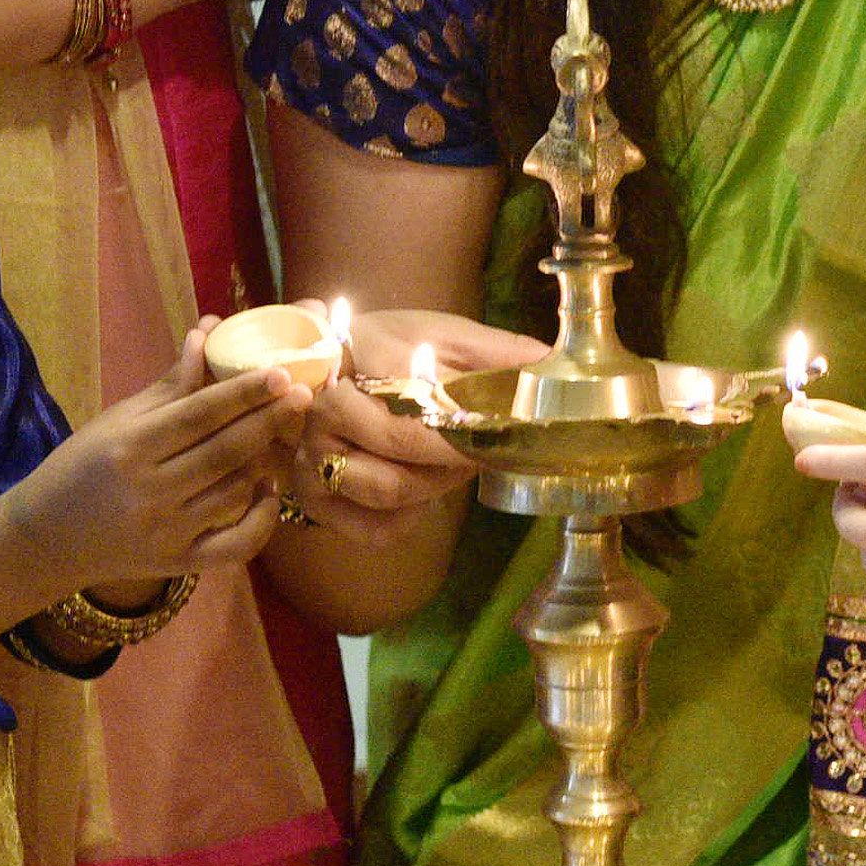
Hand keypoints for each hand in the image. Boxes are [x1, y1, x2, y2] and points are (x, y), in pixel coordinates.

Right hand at [10, 326, 312, 590]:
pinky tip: (268, 490)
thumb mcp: (117, 420)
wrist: (48, 537)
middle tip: (304, 394)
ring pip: (234, 491)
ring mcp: (166, 532)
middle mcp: (149, 492)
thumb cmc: (84, 466)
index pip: (199, 416)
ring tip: (283, 433)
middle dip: (268, 420)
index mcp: (129, 447)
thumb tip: (209, 333)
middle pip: (224, 451)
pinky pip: (235, 544)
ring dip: (265, 461)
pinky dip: (260, 519)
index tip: (282, 373)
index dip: (244, 394)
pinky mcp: (178, 563)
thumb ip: (170, 385)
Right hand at [288, 310, 546, 543]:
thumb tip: (554, 366)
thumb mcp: (448, 335)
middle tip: (476, 452)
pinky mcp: (313, 497)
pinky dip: (408, 518)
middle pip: (400, 471)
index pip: (417, 424)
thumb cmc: (396, 348)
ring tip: (446, 464)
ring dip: (432, 489)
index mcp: (365, 364)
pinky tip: (417, 488)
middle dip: (451, 467)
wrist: (329, 361)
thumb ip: (500, 352)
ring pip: (386, 497)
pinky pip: (373, 530)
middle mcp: (325, 414)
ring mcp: (311, 458)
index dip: (465, 444)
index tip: (503, 442)